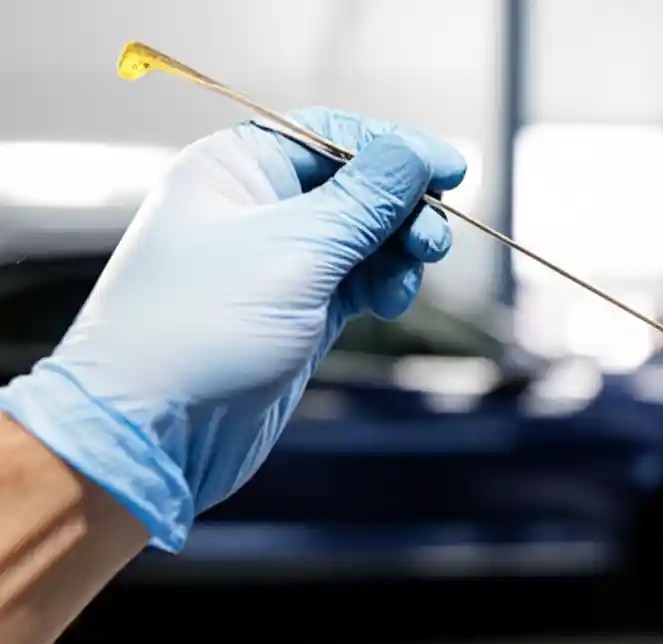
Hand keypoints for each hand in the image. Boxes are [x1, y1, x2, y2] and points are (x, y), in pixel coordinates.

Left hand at [0, 108, 464, 550]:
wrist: (154, 432)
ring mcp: (278, 263)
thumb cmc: (199, 327)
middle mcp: (256, 208)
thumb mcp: (295, 251)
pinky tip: (391, 304)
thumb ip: (365, 200)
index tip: (453, 169)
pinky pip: (357, 280)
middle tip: (435, 241)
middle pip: (356, 186)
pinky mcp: (297, 311)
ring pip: (364, 237)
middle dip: (403, 208)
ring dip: (398, 253)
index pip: (331, 135)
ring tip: (406, 282)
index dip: (395, 147)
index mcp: (235, 169)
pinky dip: (383, 286)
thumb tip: (416, 154)